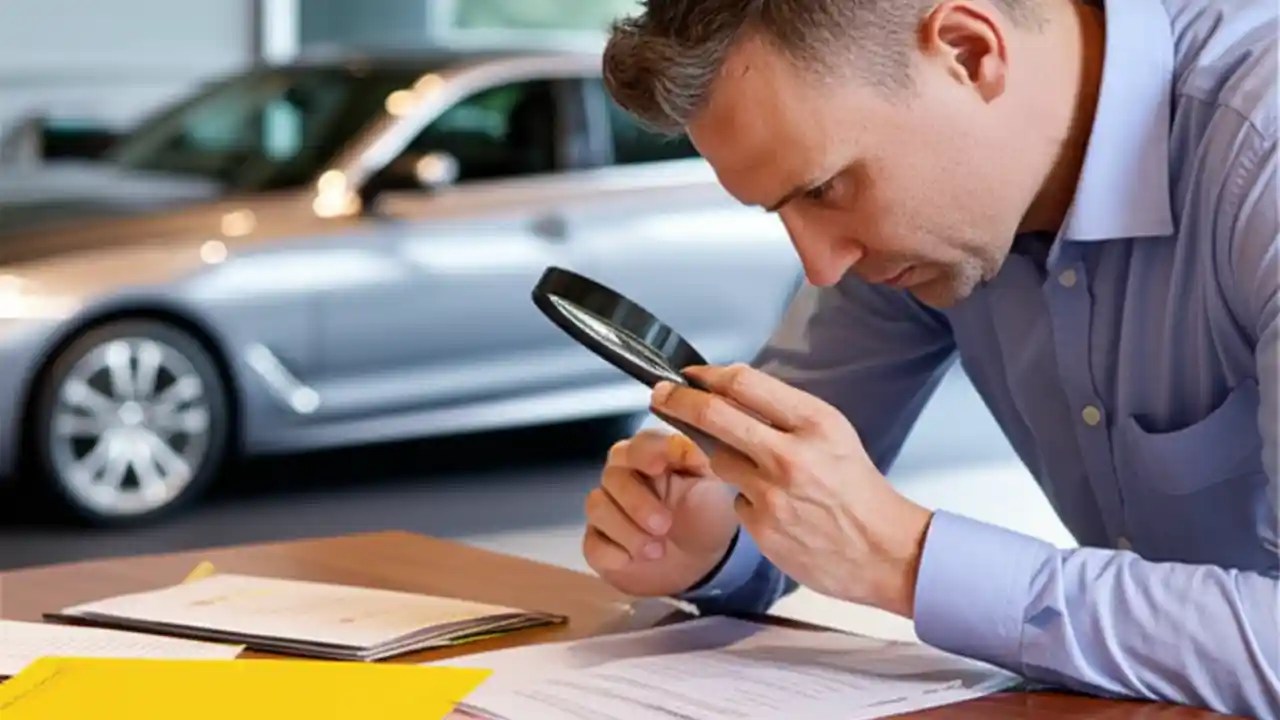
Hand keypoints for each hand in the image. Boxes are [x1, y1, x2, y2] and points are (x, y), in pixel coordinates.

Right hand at [583, 429, 739, 597]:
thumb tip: (689, 447)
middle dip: (637, 502)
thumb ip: (703, 464)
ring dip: (626, 531)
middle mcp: (622, 476)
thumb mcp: (717, 486)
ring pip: (598, 507)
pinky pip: (591, 544)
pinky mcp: (598, 543)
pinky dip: (612, 553)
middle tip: (663, 526)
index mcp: (652, 456)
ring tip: (657, 551)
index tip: (659, 467)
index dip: (647, 452)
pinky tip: (633, 561)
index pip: (642, 444)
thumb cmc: (706, 513)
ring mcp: (607, 509)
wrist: (701, 559)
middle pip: (613, 476)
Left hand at [650, 364, 934, 616]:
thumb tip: (731, 390)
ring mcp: (772, 494)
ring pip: (718, 459)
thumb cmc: (858, 489)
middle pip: (712, 415)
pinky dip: (747, 499)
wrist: (885, 551)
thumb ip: (785, 412)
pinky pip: (736, 501)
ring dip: (719, 455)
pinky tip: (776, 508)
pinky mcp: (761, 528)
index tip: (690, 374)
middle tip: (660, 394)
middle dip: (677, 400)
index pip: (743, 383)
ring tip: (750, 464)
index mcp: (813, 423)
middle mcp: (790, 454)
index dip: (707, 375)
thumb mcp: (832, 433)